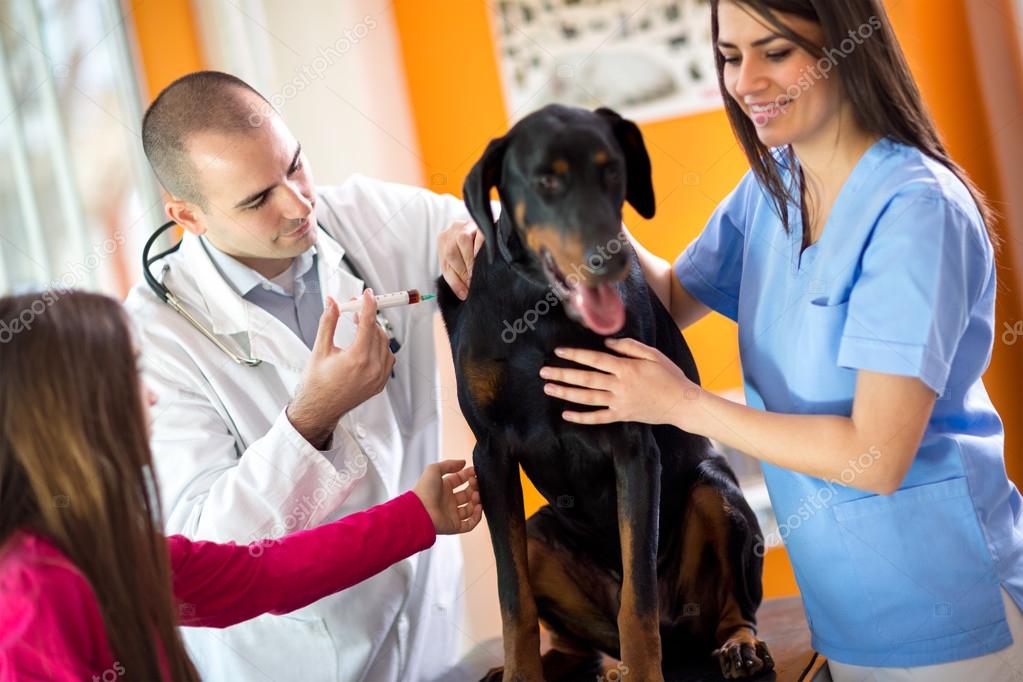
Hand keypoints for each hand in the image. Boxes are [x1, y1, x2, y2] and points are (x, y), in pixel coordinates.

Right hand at [287, 289, 395, 447]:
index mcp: (357, 359)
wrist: (319, 409)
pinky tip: (368, 345)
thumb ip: (328, 323)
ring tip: (360, 328)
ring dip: (375, 333)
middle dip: (368, 318)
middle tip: (356, 311)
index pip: (368, 323)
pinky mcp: (380, 384)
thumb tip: (332, 303)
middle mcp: (372, 369)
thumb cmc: (316, 383)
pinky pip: (388, 359)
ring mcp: (379, 378)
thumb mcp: (320, 349)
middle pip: (378, 332)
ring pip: (385, 345)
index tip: (368, 294)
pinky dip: (381, 348)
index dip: (368, 305)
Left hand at [413, 459, 482, 534]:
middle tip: (476, 483)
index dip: (468, 475)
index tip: (475, 472)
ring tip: (476, 495)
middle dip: (474, 488)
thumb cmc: (424, 490)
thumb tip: (463, 462)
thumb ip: (449, 464)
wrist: (420, 512)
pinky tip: (478, 507)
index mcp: (443, 488)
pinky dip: (477, 516)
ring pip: (470, 508)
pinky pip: (470, 523)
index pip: (459, 480)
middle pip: (467, 494)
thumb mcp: (434, 470)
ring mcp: (451, 514)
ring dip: (477, 501)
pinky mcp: (454, 526)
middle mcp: (448, 501)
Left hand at [438, 219, 483, 299]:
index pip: (445, 263)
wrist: (491, 233)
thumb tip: (463, 294)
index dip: (454, 281)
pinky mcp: (481, 224)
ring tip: (476, 274)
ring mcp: (467, 225)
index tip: (464, 293)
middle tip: (471, 284)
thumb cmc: (472, 251)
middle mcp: (453, 229)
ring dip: (470, 261)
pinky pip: (480, 236)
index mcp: (444, 239)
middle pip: (451, 252)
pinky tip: (484, 259)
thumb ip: (458, 276)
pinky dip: (480, 249)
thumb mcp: (461, 261)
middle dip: (461, 271)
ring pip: (462, 240)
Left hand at [539, 337, 701, 427]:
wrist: (682, 403)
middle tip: (544, 372)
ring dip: (566, 393)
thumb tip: (606, 343)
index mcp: (626, 368)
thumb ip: (629, 346)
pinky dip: (582, 417)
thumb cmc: (669, 375)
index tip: (559, 352)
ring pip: (588, 398)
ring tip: (549, 388)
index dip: (575, 355)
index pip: (595, 360)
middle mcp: (620, 386)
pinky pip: (598, 417)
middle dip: (563, 374)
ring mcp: (620, 402)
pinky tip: (567, 414)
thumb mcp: (652, 354)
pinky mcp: (622, 415)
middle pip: (586, 379)